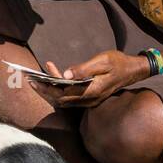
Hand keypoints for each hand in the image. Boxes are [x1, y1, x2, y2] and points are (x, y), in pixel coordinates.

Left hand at [33, 54, 149, 107]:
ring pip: (64, 101)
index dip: (47, 87)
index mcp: (91, 91)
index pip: (63, 94)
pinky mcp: (89, 98)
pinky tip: (52, 80)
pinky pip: (69, 98)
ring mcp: (89, 101)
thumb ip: (84, 69)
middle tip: (30, 80)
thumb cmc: (118, 63)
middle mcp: (88, 100)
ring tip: (37, 79)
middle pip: (60, 100)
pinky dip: (58, 90)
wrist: (133, 71)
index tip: (36, 78)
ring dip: (50, 91)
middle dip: (44, 90)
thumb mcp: (102, 61)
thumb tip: (65, 74)